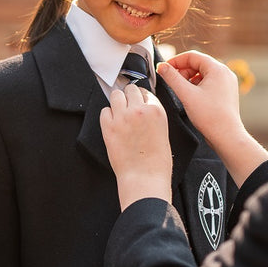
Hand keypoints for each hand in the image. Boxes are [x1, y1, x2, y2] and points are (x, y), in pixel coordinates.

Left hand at [100, 83, 173, 209]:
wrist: (144, 177)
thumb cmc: (156, 161)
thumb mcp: (163, 131)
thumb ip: (152, 116)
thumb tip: (142, 108)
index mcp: (156, 111)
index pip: (145, 92)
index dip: (140, 97)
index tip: (137, 101)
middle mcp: (139, 110)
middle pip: (129, 89)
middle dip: (128, 96)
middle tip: (127, 106)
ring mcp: (122, 117)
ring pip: (115, 95)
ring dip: (117, 102)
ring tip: (119, 113)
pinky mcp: (109, 127)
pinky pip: (104, 111)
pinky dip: (107, 115)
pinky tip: (112, 124)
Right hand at [157, 50, 242, 145]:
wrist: (226, 135)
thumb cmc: (209, 116)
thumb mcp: (186, 94)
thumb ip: (172, 78)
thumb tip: (161, 66)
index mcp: (217, 69)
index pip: (192, 56)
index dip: (176, 61)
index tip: (164, 69)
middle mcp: (225, 72)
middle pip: (198, 63)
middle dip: (182, 70)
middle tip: (171, 81)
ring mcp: (227, 82)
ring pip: (203, 73)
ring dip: (189, 78)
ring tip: (181, 90)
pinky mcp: (226, 92)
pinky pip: (209, 82)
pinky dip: (197, 85)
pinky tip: (191, 96)